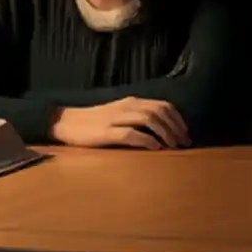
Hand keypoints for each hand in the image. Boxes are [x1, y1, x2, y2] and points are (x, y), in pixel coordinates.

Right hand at [48, 97, 190, 149]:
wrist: (65, 123)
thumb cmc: (94, 122)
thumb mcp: (118, 114)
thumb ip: (137, 117)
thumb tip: (162, 130)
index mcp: (130, 102)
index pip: (162, 105)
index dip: (178, 119)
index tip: (185, 134)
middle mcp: (125, 107)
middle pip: (159, 111)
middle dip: (175, 127)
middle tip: (184, 143)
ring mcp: (115, 119)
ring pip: (149, 120)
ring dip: (165, 134)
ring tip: (173, 147)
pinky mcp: (106, 132)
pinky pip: (131, 134)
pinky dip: (147, 141)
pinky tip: (156, 149)